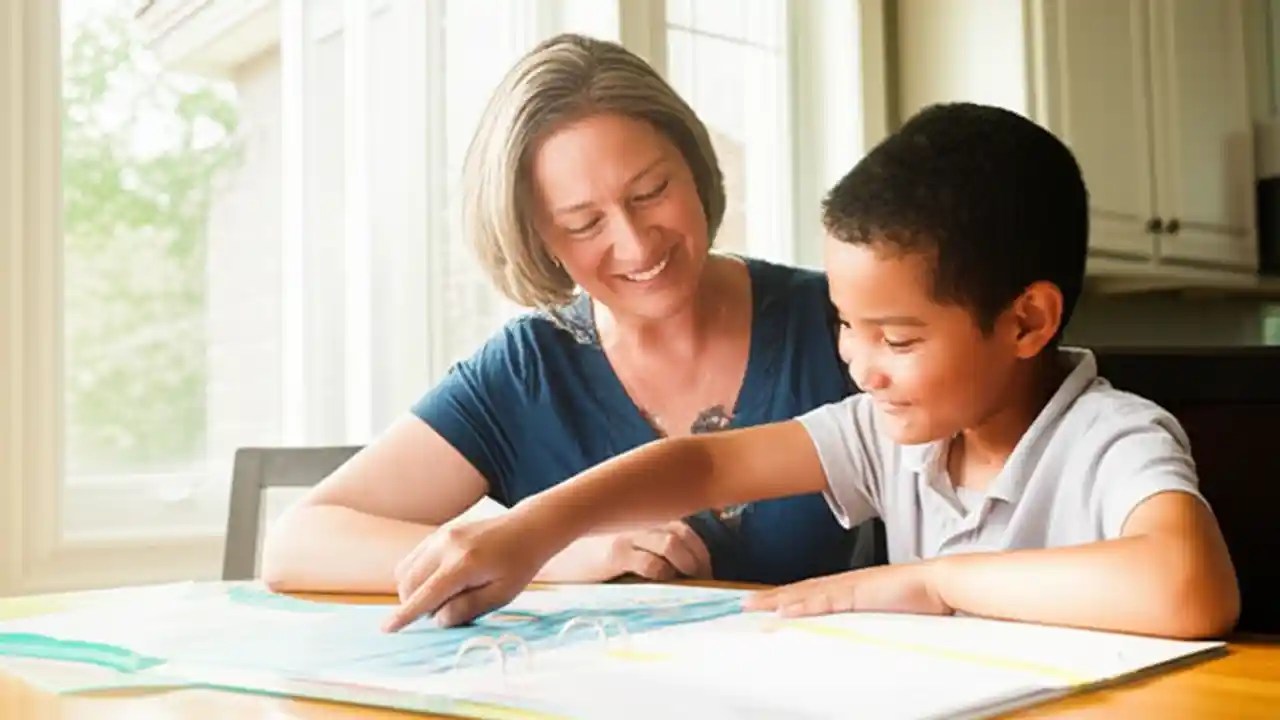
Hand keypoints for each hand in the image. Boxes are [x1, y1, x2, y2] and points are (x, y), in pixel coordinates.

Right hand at [385, 514, 550, 631]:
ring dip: (412, 590)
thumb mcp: (502, 595)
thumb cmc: (519, 564)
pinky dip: (416, 575)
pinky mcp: (439, 532)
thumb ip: (467, 608)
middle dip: (415, 604)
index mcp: (464, 564)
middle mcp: (446, 546)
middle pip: (410, 583)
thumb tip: (436, 619)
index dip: (406, 614)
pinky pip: (413, 558)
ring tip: (444, 596)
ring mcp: (440, 536)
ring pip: (406, 570)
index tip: (387, 628)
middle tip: (445, 610)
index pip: (426, 594)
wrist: (527, 528)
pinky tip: (440, 581)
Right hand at [600, 521, 713, 580]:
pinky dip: (665, 575)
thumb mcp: (623, 541)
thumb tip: (681, 567)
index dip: (702, 551)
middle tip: (705, 583)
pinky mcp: (615, 553)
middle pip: (684, 534)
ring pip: (672, 544)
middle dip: (700, 560)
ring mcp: (627, 534)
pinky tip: (666, 585)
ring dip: (688, 566)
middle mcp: (638, 520)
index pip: (686, 528)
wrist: (556, 556)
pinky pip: (650, 563)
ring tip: (692, 585)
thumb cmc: (591, 553)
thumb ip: (647, 543)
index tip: (707, 572)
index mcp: (644, 516)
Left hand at [743, 562, 951, 617]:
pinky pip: (824, 601)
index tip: (764, 604)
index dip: (785, 597)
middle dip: (770, 598)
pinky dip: (803, 605)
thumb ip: (865, 617)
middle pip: (800, 591)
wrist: (941, 584)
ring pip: (805, 594)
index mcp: (849, 588)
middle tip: (744, 606)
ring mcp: (850, 587)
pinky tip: (785, 611)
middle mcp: (844, 584)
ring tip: (754, 607)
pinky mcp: (858, 594)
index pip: (810, 593)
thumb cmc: (918, 600)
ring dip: (778, 600)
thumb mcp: (884, 612)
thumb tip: (853, 630)